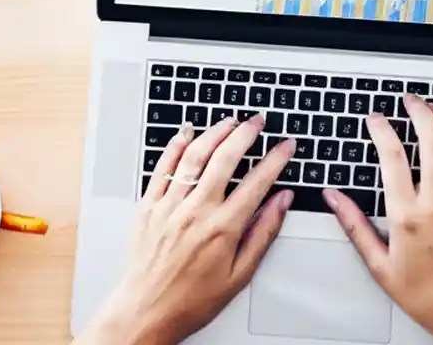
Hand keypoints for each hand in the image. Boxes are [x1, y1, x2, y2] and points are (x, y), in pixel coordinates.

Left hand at [76, 116, 295, 344]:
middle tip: (258, 122)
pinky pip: (162, 167)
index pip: (257, 182)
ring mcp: (170, 206)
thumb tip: (282, 202)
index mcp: (223, 228)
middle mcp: (196, 211)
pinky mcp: (149, 206)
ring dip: (214, 132)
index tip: (286, 146)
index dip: (276, 159)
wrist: (146, 311)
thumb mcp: (240, 274)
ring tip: (229, 121)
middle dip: (246, 133)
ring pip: (194, 156)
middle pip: (225, 158)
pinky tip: (187, 133)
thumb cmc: (192, 300)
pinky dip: (175, 146)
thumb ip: (263, 233)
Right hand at [324, 94, 432, 344]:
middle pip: (432, 141)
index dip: (382, 130)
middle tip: (410, 101)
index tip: (376, 119)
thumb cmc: (426, 294)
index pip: (392, 158)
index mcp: (407, 217)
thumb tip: (333, 198)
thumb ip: (354, 226)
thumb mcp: (379, 265)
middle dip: (419, 112)